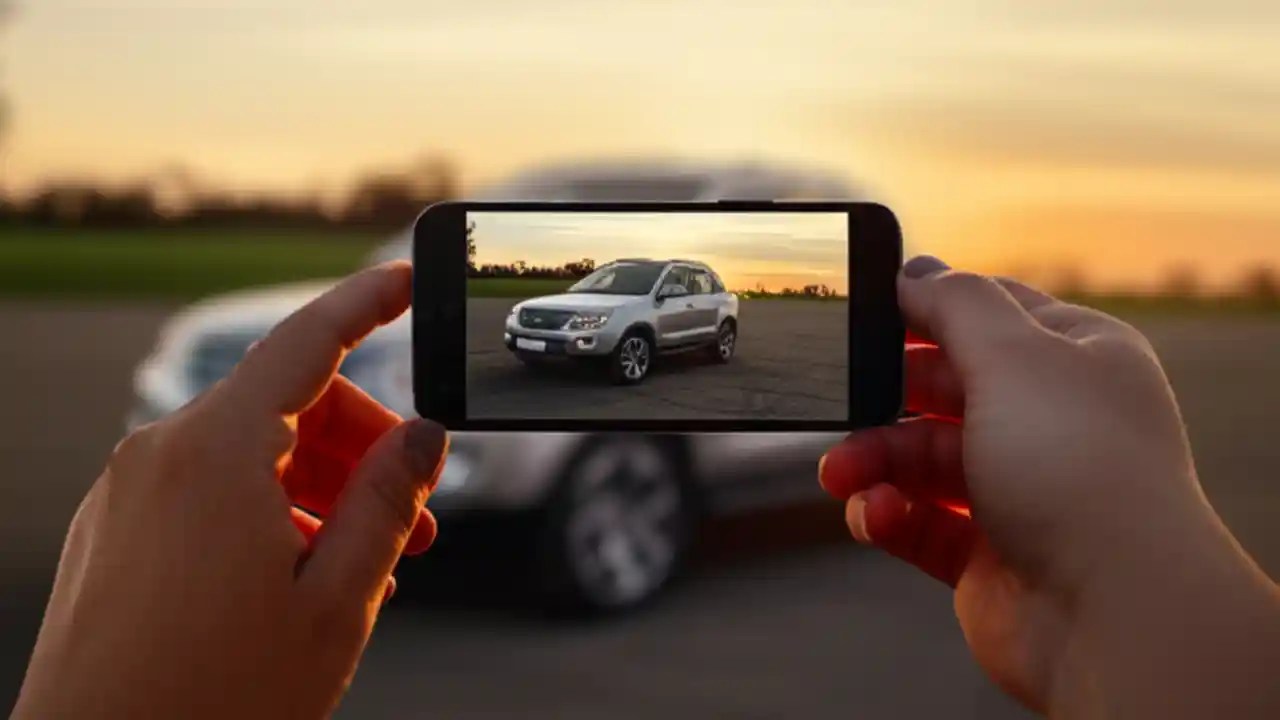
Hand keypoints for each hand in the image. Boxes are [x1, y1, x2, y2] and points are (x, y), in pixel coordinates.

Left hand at [13, 262, 445, 718]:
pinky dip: (266, 508)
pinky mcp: (113, 530)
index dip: (367, 303)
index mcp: (217, 452)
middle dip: (361, 446)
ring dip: (319, 486)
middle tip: (415, 516)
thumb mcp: (335, 599)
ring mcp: (128, 492)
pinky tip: (297, 572)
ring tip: (362, 560)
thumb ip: (388, 501)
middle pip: (286, 406)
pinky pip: (205, 488)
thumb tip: (423, 435)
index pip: (307, 341)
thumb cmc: (212, 701)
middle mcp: (160, 453)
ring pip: (248, 452)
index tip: (407, 279)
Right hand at [819, 256, 1279, 716]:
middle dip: (883, 397)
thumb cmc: (1078, 470)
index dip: (927, 308)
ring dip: (871, 462)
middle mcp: (1049, 421)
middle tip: (838, 402)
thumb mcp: (1015, 355)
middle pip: (941, 388)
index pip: (990, 314)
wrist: (1111, 611)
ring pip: (919, 459)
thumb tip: (915, 271)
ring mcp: (1018, 490)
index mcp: (1075, 359)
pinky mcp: (986, 552)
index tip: (865, 313)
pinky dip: (887, 515)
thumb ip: (956, 304)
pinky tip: (875, 515)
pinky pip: (917, 521)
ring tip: (839, 476)